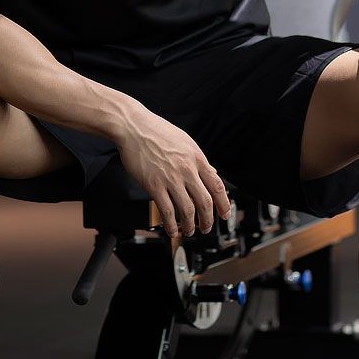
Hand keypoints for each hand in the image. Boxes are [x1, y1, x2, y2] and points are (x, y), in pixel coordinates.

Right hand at [113, 104, 231, 236]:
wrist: (134, 127)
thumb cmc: (157, 132)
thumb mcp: (185, 142)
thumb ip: (199, 160)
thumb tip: (212, 172)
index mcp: (196, 158)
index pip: (217, 185)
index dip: (224, 204)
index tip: (224, 214)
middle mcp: (187, 169)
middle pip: (205, 202)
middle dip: (208, 220)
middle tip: (206, 227)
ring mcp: (171, 178)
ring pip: (188, 210)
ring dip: (190, 225)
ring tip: (189, 231)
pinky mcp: (154, 185)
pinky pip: (166, 210)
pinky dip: (171, 224)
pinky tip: (171, 229)